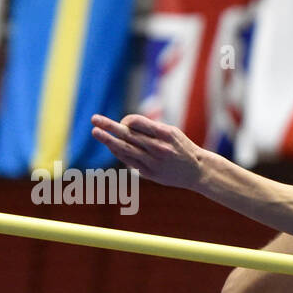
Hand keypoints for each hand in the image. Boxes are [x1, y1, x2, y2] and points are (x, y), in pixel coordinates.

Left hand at [90, 113, 206, 189]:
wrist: (198, 171)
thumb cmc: (182, 148)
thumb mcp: (172, 133)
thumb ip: (151, 129)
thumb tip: (124, 125)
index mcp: (165, 134)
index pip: (137, 122)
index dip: (126, 120)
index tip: (124, 122)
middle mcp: (158, 148)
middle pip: (128, 134)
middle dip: (109, 126)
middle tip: (94, 119)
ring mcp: (153, 161)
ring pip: (125, 148)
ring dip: (108, 140)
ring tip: (95, 132)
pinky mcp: (150, 173)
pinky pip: (129, 160)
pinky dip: (118, 152)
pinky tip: (111, 145)